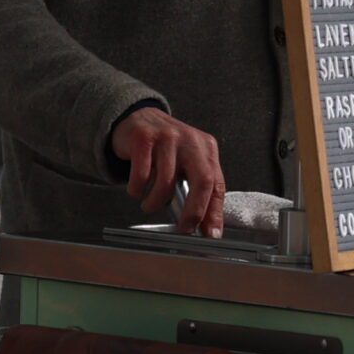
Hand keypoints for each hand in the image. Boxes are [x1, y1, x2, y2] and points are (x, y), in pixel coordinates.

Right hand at [113, 105, 225, 230]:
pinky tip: (137, 189)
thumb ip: (197, 189)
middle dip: (194, 211)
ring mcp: (167, 137)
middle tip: (184, 228)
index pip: (216, 184)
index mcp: (207, 148)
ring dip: (155, 202)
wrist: (138, 119)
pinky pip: (142, 175)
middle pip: (201, 180)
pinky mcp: (143, 138)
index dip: (215, 212)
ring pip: (166, 182)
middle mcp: (191, 140)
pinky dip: (137, 190)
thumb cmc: (166, 148)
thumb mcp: (187, 163)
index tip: (211, 234)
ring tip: (150, 205)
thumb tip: (203, 225)